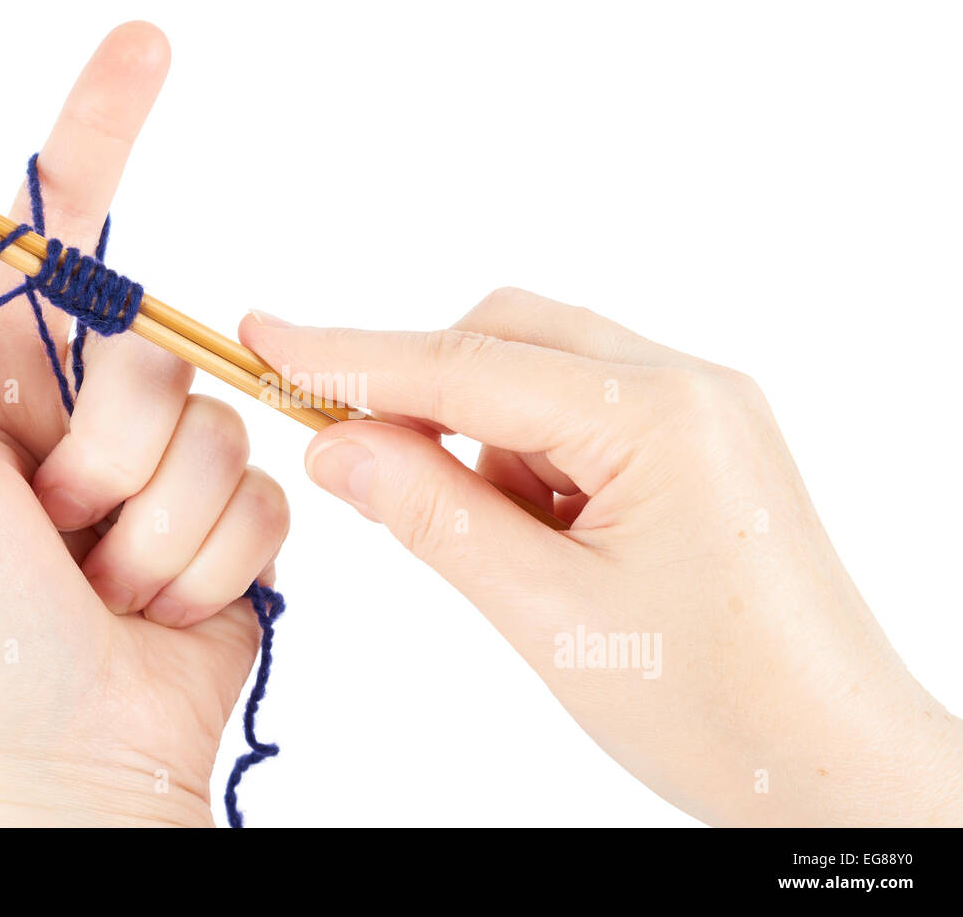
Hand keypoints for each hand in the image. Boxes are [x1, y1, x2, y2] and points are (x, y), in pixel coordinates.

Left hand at [0, 22, 288, 826]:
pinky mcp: (232, 519)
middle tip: (66, 538)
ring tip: (111, 588)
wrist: (80, 763)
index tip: (144, 47)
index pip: (57, 241)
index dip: (97, 135)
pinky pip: (263, 496)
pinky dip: (216, 564)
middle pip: (156, 360)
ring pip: (216, 435)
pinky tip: (170, 606)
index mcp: (6, 391)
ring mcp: (166, 470)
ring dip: (162, 533)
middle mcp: (89, 420)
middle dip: (115, 467)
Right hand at [241, 290, 962, 825]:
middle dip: (423, 394)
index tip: (264, 336)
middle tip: (355, 460)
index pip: (465, 366)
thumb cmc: (716, 706)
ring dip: (481, 440)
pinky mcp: (697, 448)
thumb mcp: (546, 612)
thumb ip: (431, 514)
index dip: (351, 355)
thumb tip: (334, 447)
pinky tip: (544, 544)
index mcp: (658, 416)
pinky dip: (530, 465)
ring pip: (538, 378)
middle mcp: (687, 387)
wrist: (837, 766)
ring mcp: (699, 413)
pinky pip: (579, 419)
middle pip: (506, 341)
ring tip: (504, 552)